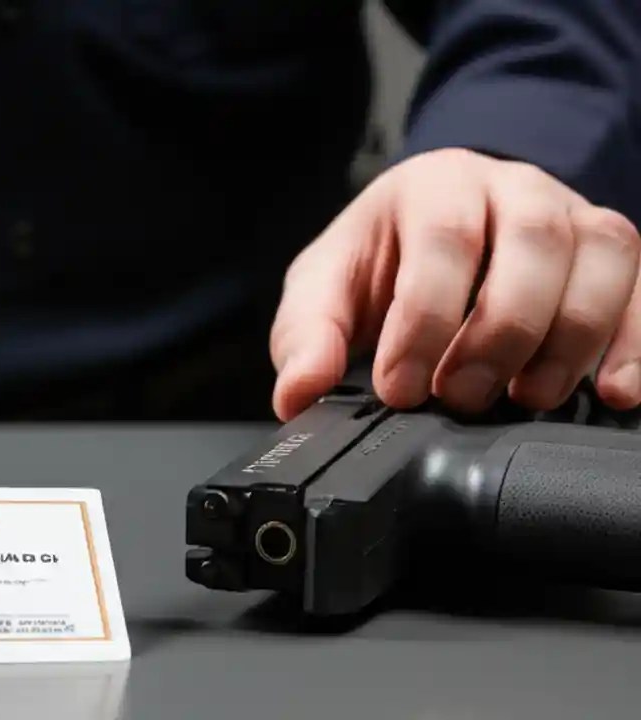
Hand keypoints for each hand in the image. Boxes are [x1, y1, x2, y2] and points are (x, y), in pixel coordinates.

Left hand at [271, 148, 640, 420]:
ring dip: (569, 341)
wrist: (432, 224)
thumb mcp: (325, 286)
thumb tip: (297, 392)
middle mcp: (512, 189)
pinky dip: (635, 343)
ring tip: (527, 398)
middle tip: (461, 396)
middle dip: (498, 334)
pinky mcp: (610, 257)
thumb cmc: (382, 256)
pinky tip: (614, 391)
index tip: (400, 387)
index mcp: (434, 186)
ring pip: (601, 259)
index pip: (443, 240)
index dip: (424, 321)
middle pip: (533, 245)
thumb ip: (307, 335)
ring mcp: (571, 216)